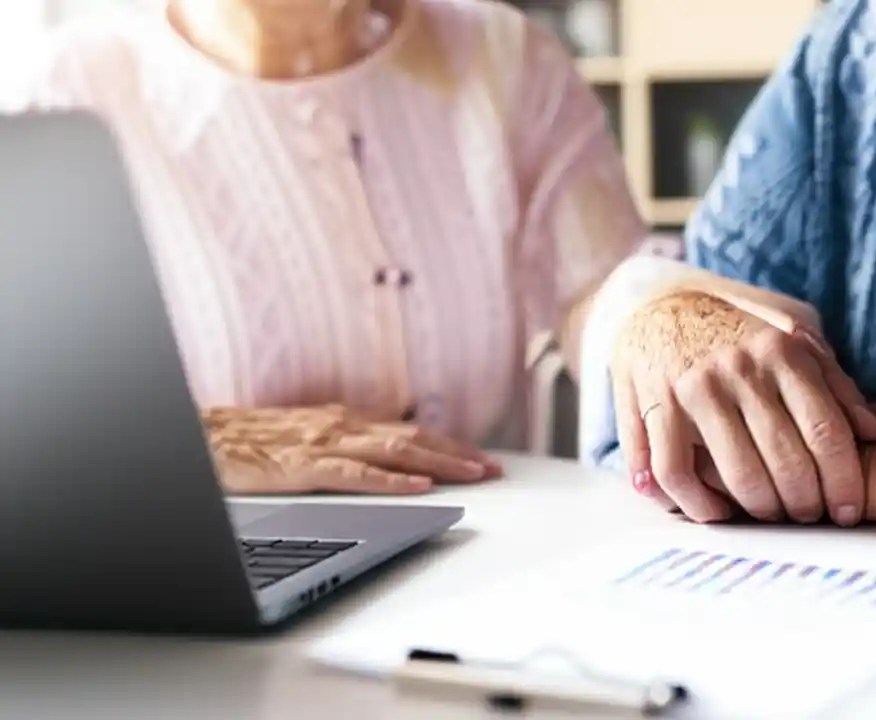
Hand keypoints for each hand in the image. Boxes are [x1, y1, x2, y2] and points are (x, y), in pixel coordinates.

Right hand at [203, 405, 503, 494]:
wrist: (201, 437)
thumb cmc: (250, 441)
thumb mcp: (307, 439)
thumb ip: (344, 447)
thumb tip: (384, 459)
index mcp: (344, 421)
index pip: (409, 432)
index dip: (449, 446)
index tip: (482, 460)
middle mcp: (341, 425)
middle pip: (413, 438)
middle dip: (458, 454)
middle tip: (495, 470)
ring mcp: (324, 443)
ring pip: (395, 451)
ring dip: (439, 463)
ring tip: (473, 475)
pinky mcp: (304, 466)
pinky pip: (354, 473)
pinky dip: (390, 480)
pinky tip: (416, 486)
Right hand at [611, 290, 875, 525]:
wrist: (657, 308)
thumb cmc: (735, 337)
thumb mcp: (791, 341)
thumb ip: (834, 382)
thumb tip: (871, 432)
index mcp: (781, 352)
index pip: (825, 429)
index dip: (843, 480)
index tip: (848, 511)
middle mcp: (739, 369)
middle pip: (786, 460)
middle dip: (804, 503)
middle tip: (809, 517)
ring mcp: (694, 388)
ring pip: (737, 473)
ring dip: (760, 509)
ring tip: (771, 515)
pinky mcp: (656, 406)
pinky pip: (675, 471)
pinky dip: (696, 503)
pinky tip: (715, 513)